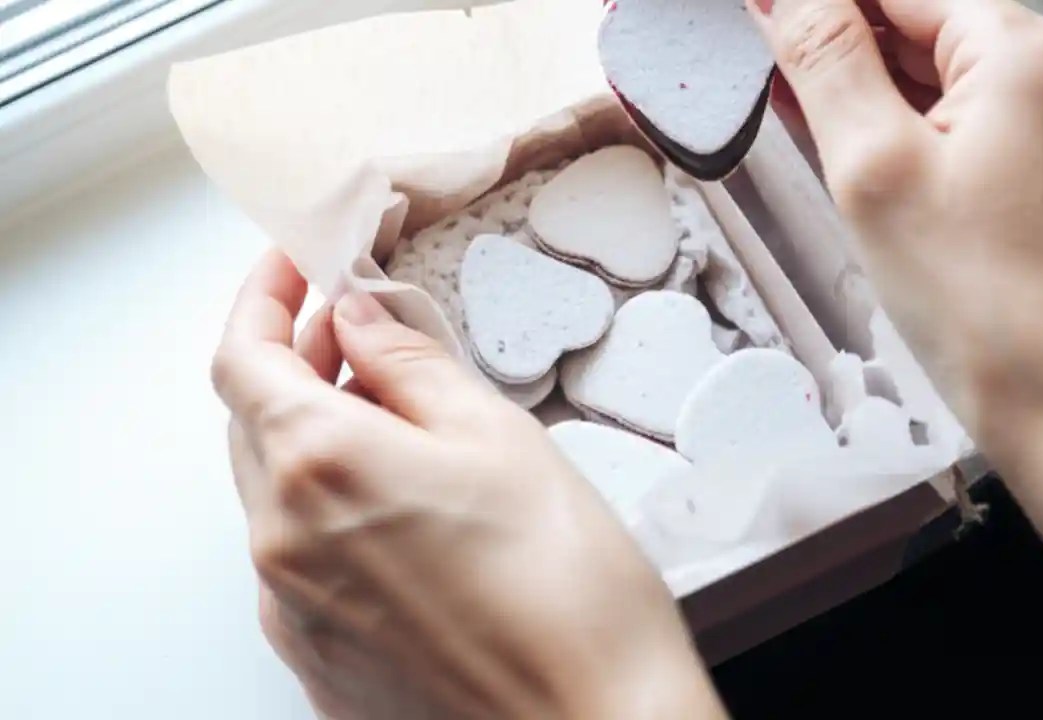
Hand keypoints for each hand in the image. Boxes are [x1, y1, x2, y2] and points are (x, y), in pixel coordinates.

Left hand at [213, 252, 723, 718]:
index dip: (263, 295)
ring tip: (395, 413)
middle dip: (292, 359)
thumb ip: (410, 362)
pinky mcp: (319, 656)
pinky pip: (297, 555)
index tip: (293, 264)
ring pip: (274, 489)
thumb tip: (361, 316)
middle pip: (251, 420)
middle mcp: (283, 541)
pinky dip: (326, 505)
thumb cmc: (565, 590)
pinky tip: (397, 500)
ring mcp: (294, 608)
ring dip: (313, 432)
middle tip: (352, 325)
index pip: (243, 354)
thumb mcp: (496, 435)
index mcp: (320, 466)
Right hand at [752, 4, 1042, 717]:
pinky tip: (884, 169)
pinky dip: (932, 141)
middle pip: (935, 35)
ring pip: (962, 91)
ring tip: (813, 121)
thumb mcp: (874, 172)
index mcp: (1031, 57)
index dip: (821, 7)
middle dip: (848, 51)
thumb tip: (793, 1)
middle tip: (772, 73)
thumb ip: (827, 62)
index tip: (764, 16)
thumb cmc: (992, 314)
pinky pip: (993, 137)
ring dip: (886, 98)